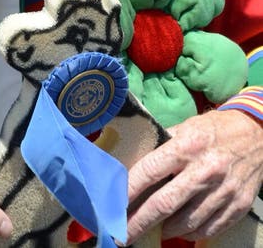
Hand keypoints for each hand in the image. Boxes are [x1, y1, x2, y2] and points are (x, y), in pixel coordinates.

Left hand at [125, 109, 262, 242]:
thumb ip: (164, 145)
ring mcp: (223, 190)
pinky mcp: (238, 205)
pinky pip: (209, 229)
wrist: (257, 134)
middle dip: (139, 222)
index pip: (150, 171)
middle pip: (164, 204)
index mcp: (187, 145)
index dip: (129, 191)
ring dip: (165, 230)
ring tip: (150, 229)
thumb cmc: (215, 129)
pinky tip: (179, 231)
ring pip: (187, 222)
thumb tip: (136, 163)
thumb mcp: (187, 127)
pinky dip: (191, 233)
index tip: (113, 205)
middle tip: (122, 235)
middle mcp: (205, 169)